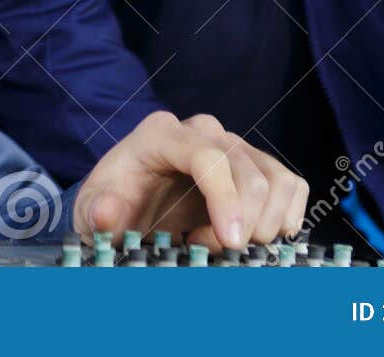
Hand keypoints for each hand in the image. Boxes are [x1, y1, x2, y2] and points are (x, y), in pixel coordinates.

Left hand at [71, 111, 307, 249]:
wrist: (129, 202)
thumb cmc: (113, 205)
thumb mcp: (91, 212)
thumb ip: (97, 212)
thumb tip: (107, 211)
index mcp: (159, 134)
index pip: (208, 157)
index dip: (226, 200)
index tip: (229, 243)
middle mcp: (201, 130)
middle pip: (247, 173)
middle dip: (240, 225)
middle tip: (212, 253)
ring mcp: (232, 143)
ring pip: (277, 179)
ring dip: (265, 225)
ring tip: (230, 246)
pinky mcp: (255, 163)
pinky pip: (292, 185)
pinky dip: (286, 218)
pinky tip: (258, 237)